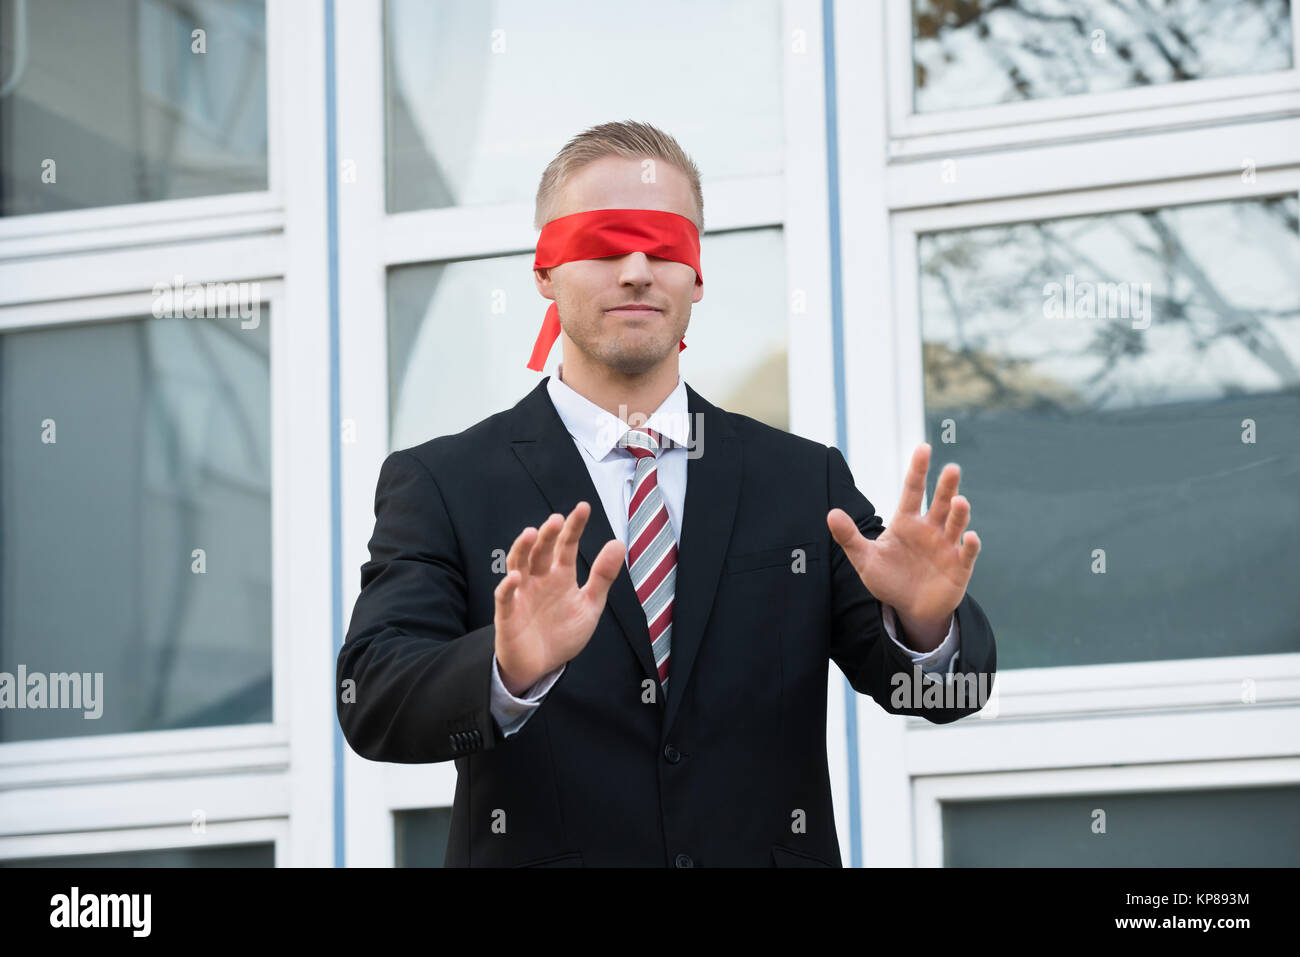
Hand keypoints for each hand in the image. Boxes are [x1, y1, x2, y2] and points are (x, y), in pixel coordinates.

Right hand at [494, 502, 625, 695]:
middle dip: (547, 534)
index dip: (574, 527)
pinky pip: (504, 597)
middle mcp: (539, 579)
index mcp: (559, 575)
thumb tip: (618, 543)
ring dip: (522, 549)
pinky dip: (507, 586)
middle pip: (540, 551)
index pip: (566, 545)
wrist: (541, 666)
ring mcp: (521, 594)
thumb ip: (603, 576)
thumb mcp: (589, 605)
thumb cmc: (563, 632)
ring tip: (531, 533)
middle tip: (557, 520)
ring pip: (518, 565)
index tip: (583, 507)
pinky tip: (515, 577)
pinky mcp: (507, 614)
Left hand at [827, 443, 979, 643]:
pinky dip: (970, 545)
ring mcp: (946, 545)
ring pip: (956, 523)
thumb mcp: (864, 559)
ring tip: (958, 501)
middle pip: (940, 502)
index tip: (923, 448)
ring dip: (959, 512)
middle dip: (946, 486)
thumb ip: (849, 536)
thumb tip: (831, 513)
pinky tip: (970, 537)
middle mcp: (930, 528)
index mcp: (907, 521)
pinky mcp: (959, 566)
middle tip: (951, 468)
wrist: (909, 609)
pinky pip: (967, 552)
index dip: (918, 469)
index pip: (913, 490)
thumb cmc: (888, 579)